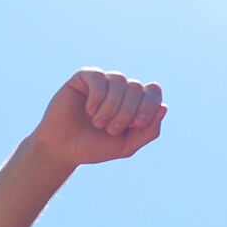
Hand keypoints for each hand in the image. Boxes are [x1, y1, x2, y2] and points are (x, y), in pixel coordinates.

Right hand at [31, 69, 164, 167]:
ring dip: (111, 107)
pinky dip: (97, 97)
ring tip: (99, 123)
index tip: (137, 125)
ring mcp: (103, 81)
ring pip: (119, 81)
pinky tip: (89, 111)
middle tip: (111, 130)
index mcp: (134, 103)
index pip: (153, 91)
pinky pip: (99, 77)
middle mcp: (121, 89)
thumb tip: (164, 107)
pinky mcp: (84, 77)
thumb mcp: (125, 146)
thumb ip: (148, 132)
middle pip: (136, 88)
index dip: (149, 106)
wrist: (63, 149)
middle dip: (126, 113)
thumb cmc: (94, 147)